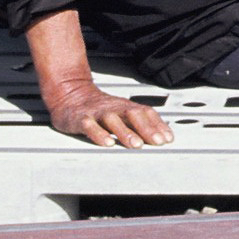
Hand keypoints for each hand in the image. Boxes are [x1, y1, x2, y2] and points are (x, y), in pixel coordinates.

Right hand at [23, 11, 171, 143]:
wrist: (70, 94)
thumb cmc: (98, 108)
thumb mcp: (120, 112)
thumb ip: (138, 122)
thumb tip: (161, 134)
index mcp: (125, 107)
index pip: (145, 113)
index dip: (158, 125)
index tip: (168, 138)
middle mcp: (113, 108)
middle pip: (133, 115)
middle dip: (147, 128)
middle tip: (157, 142)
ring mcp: (97, 113)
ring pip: (113, 120)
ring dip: (126, 132)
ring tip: (136, 144)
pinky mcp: (81, 119)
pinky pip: (90, 126)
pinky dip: (98, 134)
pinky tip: (107, 143)